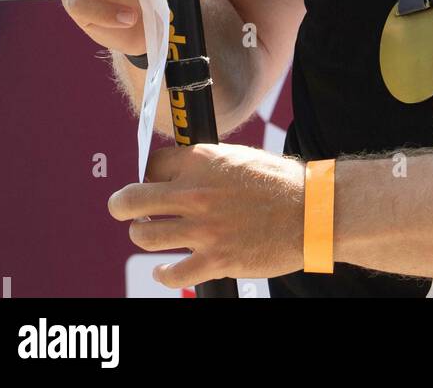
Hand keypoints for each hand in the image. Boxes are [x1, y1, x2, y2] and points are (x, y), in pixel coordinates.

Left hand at [108, 143, 306, 287]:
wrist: (310, 211)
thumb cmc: (277, 182)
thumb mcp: (237, 158)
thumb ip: (205, 165)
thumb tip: (179, 174)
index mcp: (201, 160)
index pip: (151, 165)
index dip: (148, 174)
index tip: (152, 183)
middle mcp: (195, 193)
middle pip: (131, 200)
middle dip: (122, 205)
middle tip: (124, 209)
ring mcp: (202, 229)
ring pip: (144, 236)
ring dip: (143, 236)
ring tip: (150, 235)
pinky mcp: (214, 260)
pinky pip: (170, 273)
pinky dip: (163, 274)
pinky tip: (165, 269)